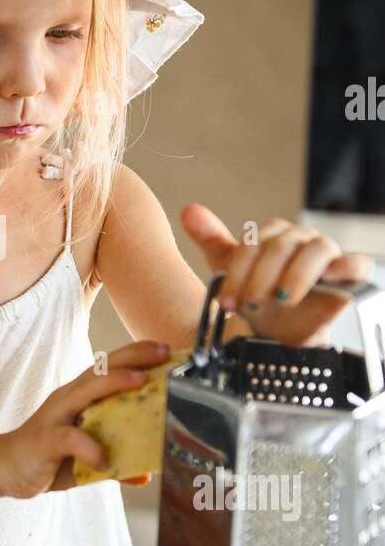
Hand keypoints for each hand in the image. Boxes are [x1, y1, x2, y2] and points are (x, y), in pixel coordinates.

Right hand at [0, 341, 170, 498]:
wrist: (4, 467)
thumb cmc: (48, 456)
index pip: (109, 366)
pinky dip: (90, 448)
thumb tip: (145, 473)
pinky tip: (104, 460)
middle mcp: (69, 398)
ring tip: (140, 380)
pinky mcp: (45, 439)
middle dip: (133, 357)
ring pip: (86, 391)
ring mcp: (56, 416)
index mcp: (80, 396)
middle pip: (101, 368)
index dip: (136, 354)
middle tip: (162, 352)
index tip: (165, 348)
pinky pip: (70, 439)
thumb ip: (115, 463)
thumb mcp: (86, 459)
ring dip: (114, 382)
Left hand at [180, 203, 374, 345]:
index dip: (238, 271)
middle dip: (260, 277)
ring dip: (295, 275)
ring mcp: (327, 254)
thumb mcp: (230, 273)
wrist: (282, 334)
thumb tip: (189, 211)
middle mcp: (300, 238)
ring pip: (317, 249)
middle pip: (281, 245)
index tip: (227, 300)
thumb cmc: (259, 299)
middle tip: (248, 304)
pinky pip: (356, 263)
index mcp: (273, 235)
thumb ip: (212, 242)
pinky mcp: (350, 274)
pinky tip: (329, 279)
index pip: (254, 241)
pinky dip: (346, 268)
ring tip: (280, 299)